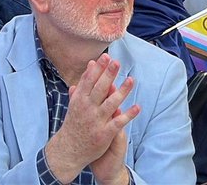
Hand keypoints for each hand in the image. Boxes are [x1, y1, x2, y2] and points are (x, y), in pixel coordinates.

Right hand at [44, 55, 139, 181]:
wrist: (69, 149)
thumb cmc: (74, 123)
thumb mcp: (74, 102)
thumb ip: (84, 83)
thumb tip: (90, 65)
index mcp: (79, 99)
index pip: (89, 80)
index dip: (98, 68)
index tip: (106, 56)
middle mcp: (87, 108)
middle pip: (100, 88)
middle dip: (108, 75)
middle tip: (117, 62)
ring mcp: (96, 121)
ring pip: (111, 103)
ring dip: (122, 91)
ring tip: (131, 80)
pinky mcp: (104, 134)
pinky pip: (118, 122)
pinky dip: (128, 115)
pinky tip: (137, 107)